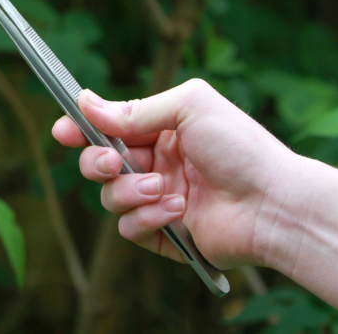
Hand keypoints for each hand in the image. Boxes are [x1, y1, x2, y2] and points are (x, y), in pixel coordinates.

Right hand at [52, 79, 294, 269]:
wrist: (275, 202)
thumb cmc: (239, 147)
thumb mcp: (188, 106)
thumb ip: (135, 109)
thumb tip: (85, 103)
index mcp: (159, 131)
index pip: (106, 128)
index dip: (80, 128)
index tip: (62, 130)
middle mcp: (154, 164)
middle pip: (97, 163)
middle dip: (95, 162)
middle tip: (111, 161)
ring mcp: (157, 199)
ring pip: (108, 197)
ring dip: (128, 191)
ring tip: (161, 187)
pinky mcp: (164, 234)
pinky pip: (128, 229)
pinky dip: (146, 217)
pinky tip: (177, 209)